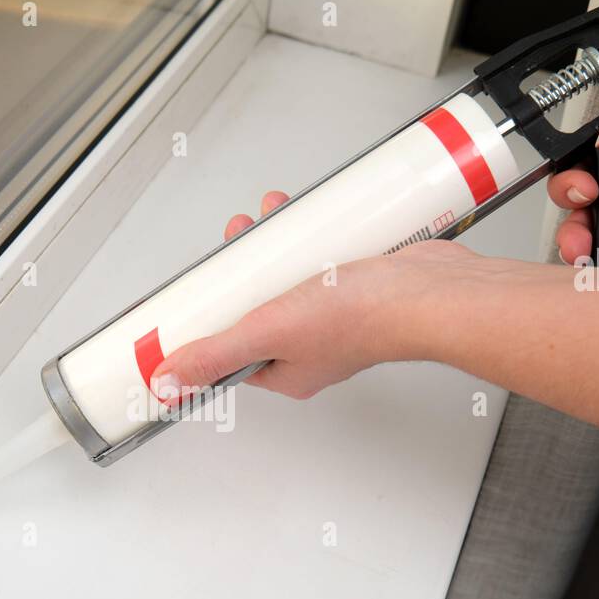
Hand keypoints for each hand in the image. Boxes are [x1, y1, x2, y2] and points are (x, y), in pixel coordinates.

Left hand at [151, 191, 487, 399]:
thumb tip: (168, 381)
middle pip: (256, 307)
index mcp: (286, 371)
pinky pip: (318, 260)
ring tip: (262, 220)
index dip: (207, 321)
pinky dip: (304, 238)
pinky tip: (301, 218)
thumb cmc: (366, 318)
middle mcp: (311, 347)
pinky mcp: (356, 284)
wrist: (431, 290)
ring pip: (286, 279)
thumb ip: (215, 354)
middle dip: (239, 270)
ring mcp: (335, 315)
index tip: (192, 296)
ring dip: (269, 247)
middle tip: (232, 242)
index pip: (229, 351)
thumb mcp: (268, 332)